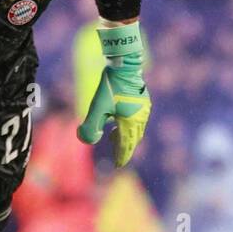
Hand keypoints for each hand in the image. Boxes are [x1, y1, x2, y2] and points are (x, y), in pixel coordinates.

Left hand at [78, 22, 150, 166]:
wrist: (124, 65)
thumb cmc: (110, 87)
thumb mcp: (97, 107)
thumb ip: (91, 126)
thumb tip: (89, 140)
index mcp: (131, 122)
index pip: (126, 145)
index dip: (121, 156)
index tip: (118, 165)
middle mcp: (140, 117)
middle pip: (133, 139)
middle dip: (124, 149)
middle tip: (118, 158)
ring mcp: (143, 109)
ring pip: (135, 129)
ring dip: (126, 137)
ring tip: (113, 139)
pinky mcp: (142, 100)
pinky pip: (136, 119)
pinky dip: (128, 125)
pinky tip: (117, 121)